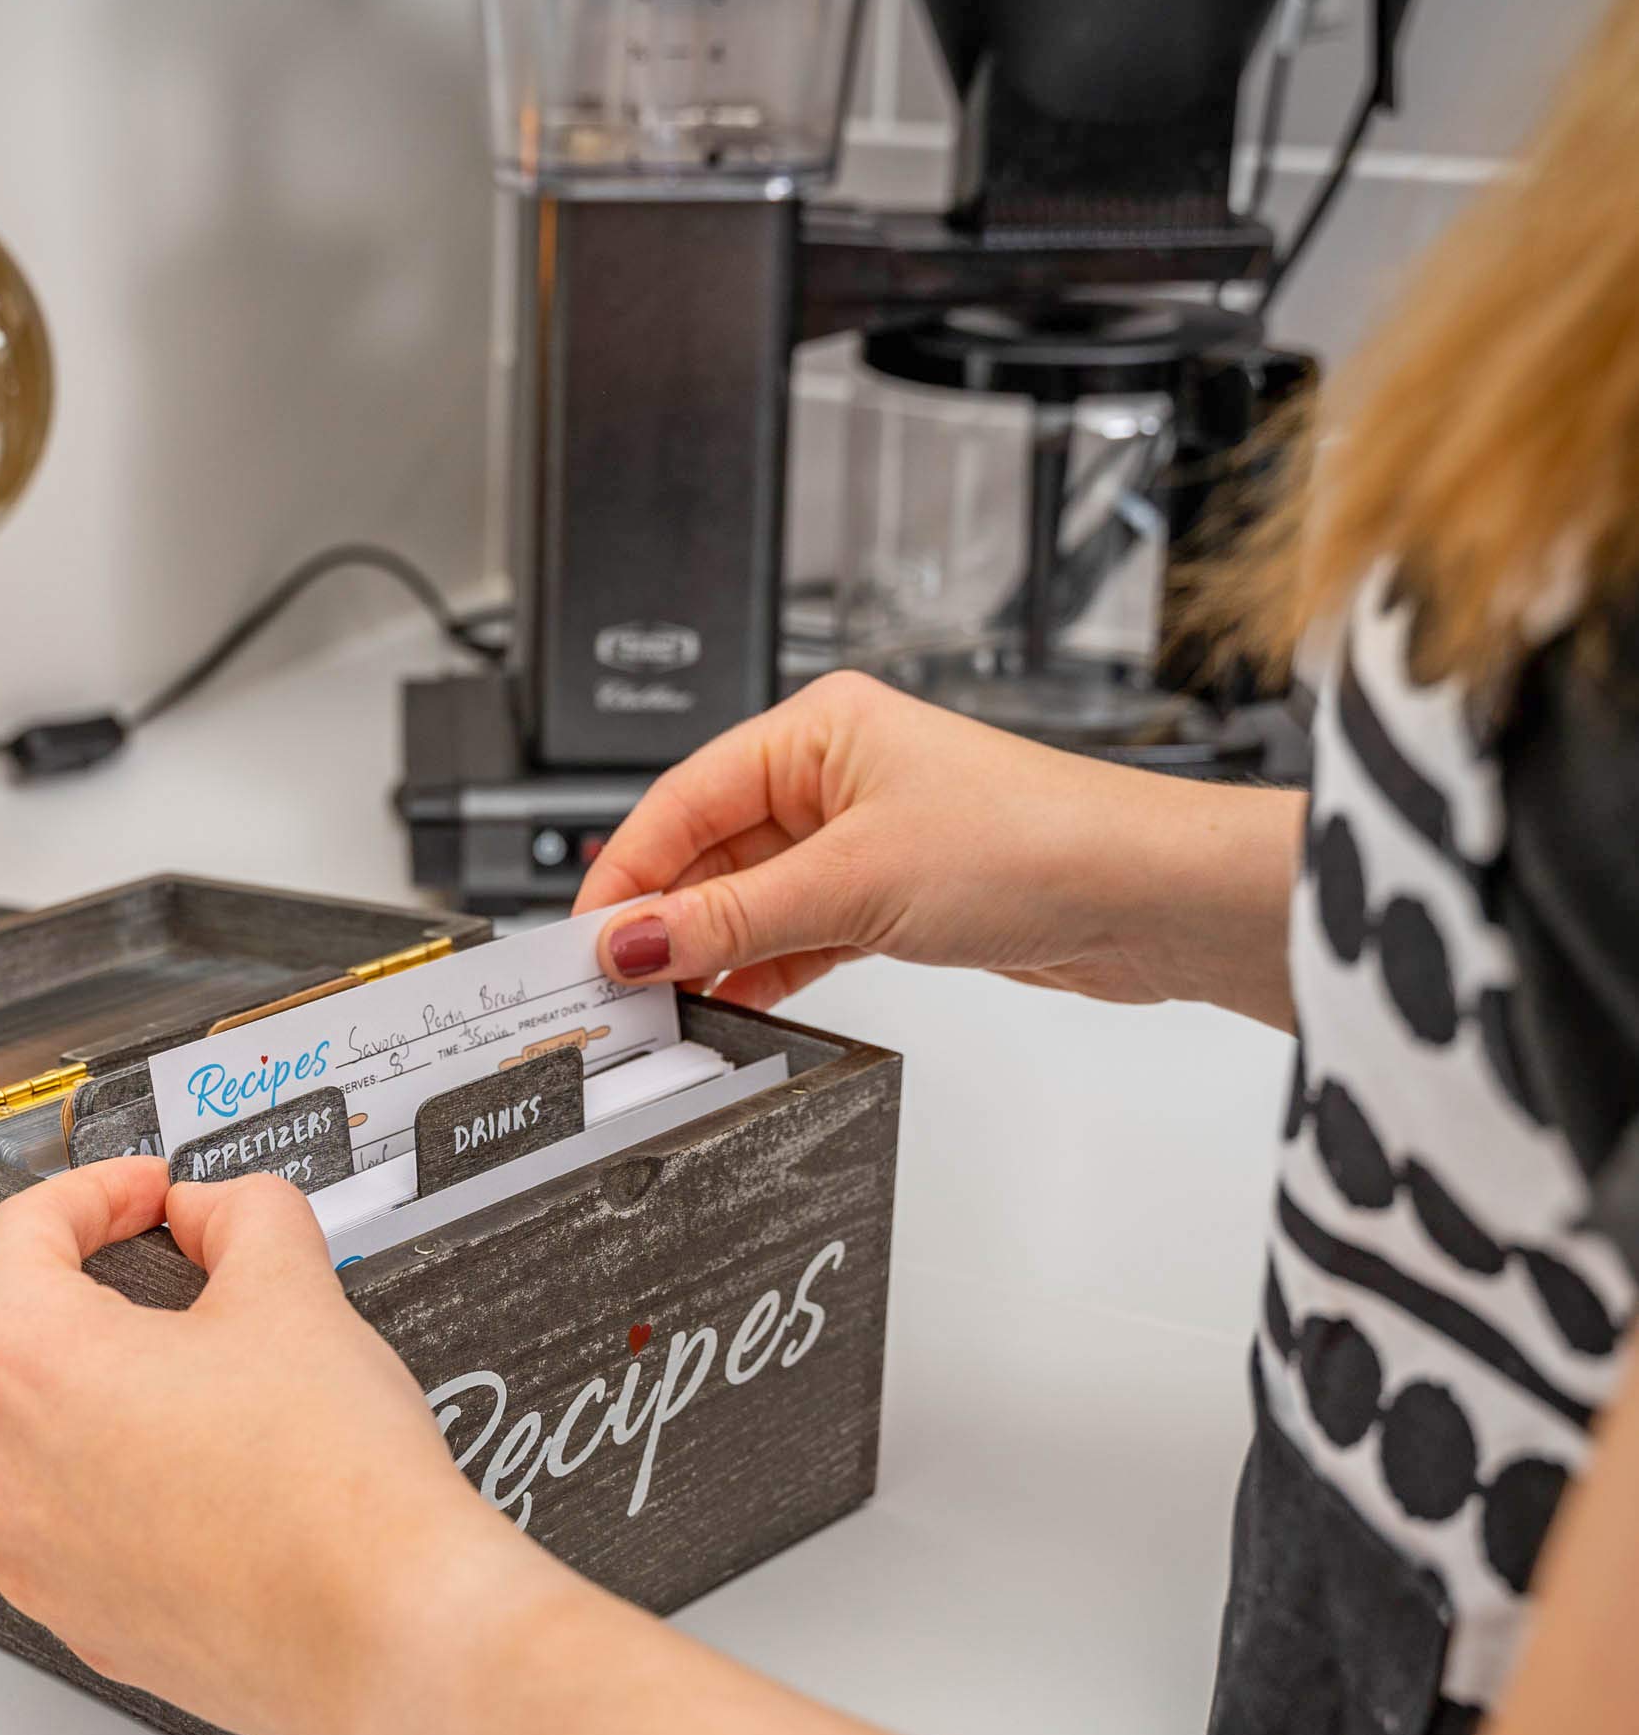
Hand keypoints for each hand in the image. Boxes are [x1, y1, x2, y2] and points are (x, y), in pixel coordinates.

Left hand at [0, 1159, 557, 1734]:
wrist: (382, 1627)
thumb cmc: (335, 1485)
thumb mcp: (296, 1291)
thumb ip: (243, 1217)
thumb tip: (215, 1213)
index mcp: (28, 1360)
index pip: (18, 1235)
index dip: (94, 1192)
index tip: (145, 1199)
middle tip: (60, 1274)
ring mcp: (21, 1552)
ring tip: (88, 1374)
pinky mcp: (68, 1616)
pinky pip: (13, 1533)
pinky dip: (46, 1484)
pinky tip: (136, 1469)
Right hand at [576, 670, 1301, 1027]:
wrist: (1146, 896)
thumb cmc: (1034, 843)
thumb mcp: (853, 883)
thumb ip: (733, 919)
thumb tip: (636, 939)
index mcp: (818, 729)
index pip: (684, 800)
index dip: (627, 871)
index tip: (588, 938)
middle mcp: (836, 773)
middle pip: (711, 850)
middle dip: (665, 917)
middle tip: (615, 983)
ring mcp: (863, 837)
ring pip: (752, 897)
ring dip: (713, 949)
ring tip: (668, 1004)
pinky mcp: (892, 895)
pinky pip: (797, 932)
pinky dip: (763, 969)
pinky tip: (733, 1005)